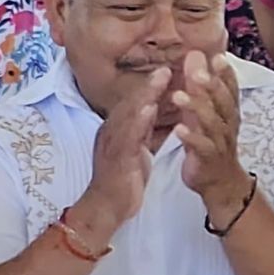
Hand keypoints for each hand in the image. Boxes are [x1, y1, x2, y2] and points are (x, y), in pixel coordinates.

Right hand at [67, 64, 169, 234]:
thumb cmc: (122, 180)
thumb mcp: (135, 150)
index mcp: (117, 130)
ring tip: (161, 78)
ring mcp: (113, 144)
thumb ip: (143, 131)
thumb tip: (155, 112)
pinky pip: (128, 137)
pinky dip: (138, 121)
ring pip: (129, 115)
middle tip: (168, 66)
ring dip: (145, 95)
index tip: (167, 70)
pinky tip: (149, 109)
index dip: (150, 87)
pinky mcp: (116, 158)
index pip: (134, 104)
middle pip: (131, 103)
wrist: (105, 208)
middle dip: (149, 84)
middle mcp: (112, 132)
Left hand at [168, 50, 253, 214]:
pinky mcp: (209, 159)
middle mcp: (228, 124)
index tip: (217, 57)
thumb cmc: (213, 143)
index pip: (230, 88)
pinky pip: (202, 147)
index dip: (226, 74)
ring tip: (178, 97)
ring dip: (196, 109)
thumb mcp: (209, 111)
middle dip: (211, 87)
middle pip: (223, 102)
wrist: (221, 182)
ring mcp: (220, 142)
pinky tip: (179, 129)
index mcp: (228, 111)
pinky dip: (191, 138)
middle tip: (196, 73)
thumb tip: (195, 56)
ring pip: (212, 123)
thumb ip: (201, 86)